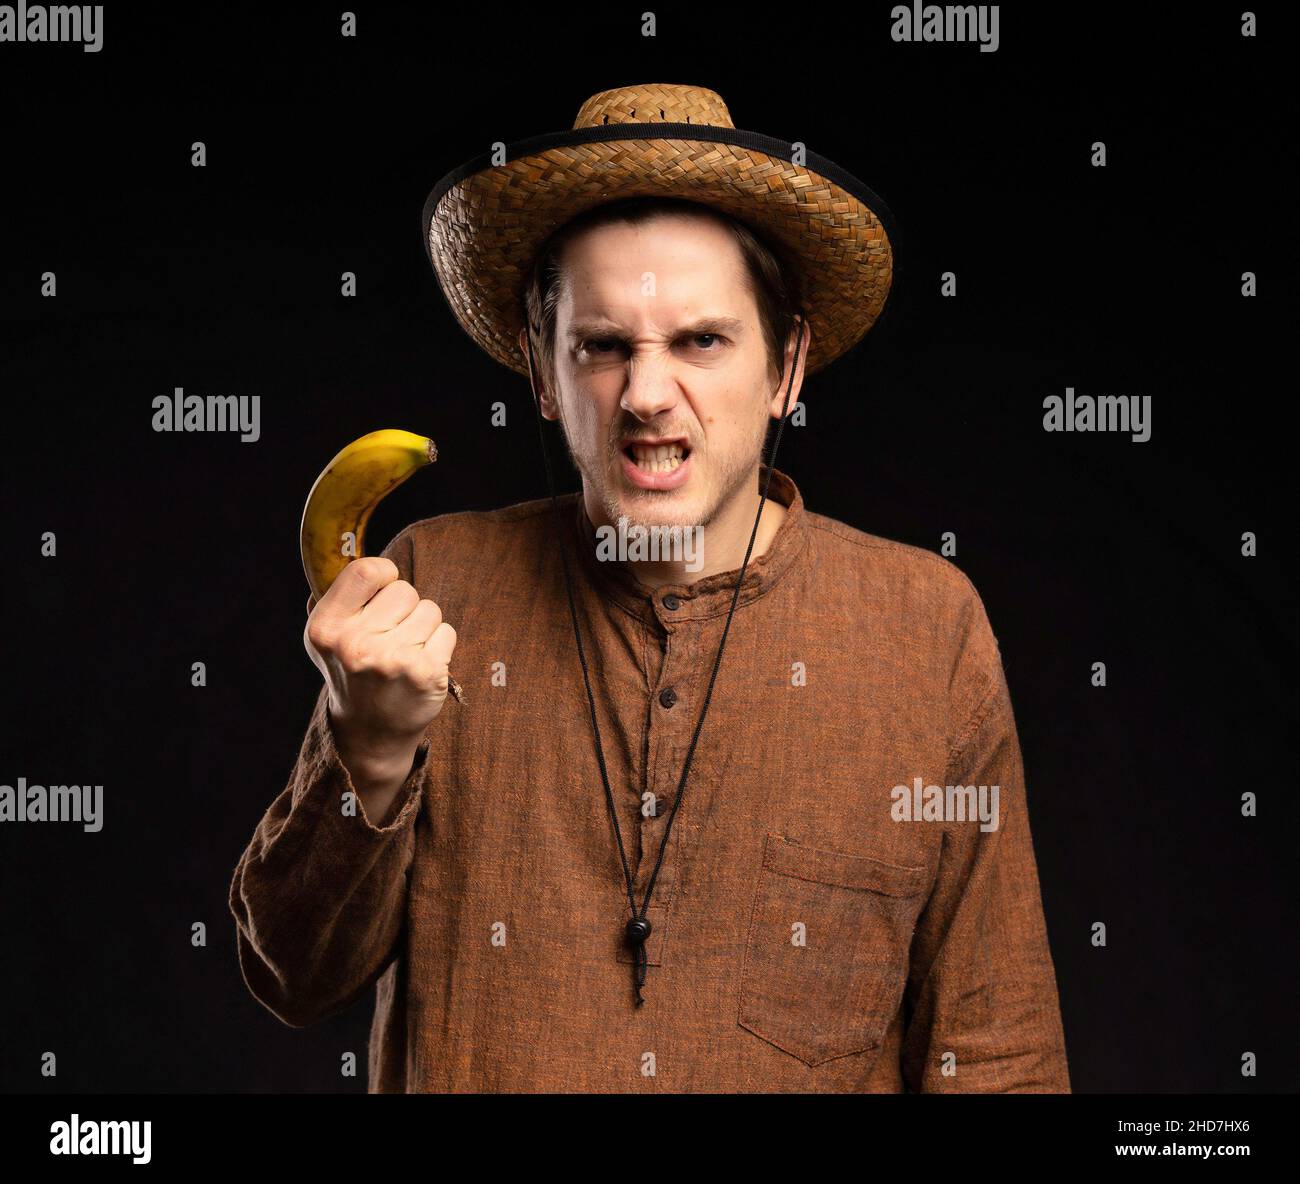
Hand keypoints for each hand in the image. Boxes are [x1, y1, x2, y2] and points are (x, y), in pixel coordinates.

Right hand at [304, 557, 458, 785]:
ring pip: (430, 610)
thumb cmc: (352, 671)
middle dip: (405, 607)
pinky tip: (421, 667)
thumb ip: (338, 595)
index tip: (383, 590)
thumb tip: (352, 547)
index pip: (367, 570)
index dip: (384, 575)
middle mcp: (356, 645)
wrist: (371, 731)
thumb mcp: (327, 636)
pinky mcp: (426, 674)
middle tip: (392, 636)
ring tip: (405, 653)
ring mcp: (393, 661)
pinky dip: (439, 645)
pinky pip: (447, 632)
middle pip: (405, 590)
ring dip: (424, 627)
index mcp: (327, 628)